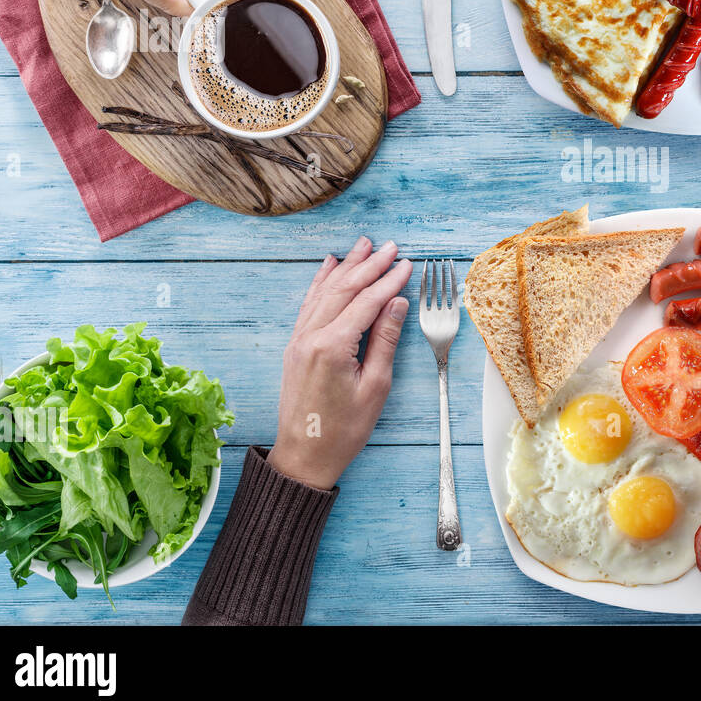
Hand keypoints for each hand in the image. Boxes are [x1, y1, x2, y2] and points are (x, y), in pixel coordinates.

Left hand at [267, 238, 413, 489]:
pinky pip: (309, 305)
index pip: (366, 302)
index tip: (407, 264)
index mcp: (333, 347)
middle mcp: (311, 337)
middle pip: (344, 290)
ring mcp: (299, 340)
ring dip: (346, 267)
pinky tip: (328, 267)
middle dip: (368, 265)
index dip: (388, 281)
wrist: (305, 455)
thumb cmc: (344, 429)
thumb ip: (384, 340)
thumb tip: (397, 303)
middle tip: (389, 246)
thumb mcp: (375, 386)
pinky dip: (320, 283)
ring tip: (362, 246)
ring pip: (324, 292)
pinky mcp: (294, 346)